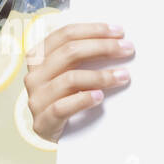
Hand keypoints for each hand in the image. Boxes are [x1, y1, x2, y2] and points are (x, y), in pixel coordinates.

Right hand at [23, 22, 133, 142]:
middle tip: (127, 49)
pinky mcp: (44, 120)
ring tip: (123, 76)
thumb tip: (117, 42)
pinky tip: (100, 96)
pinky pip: (63, 106)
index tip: (118, 32)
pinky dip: (83, 100)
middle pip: (70, 52)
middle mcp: (35, 75)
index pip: (65, 35)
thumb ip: (83, 58)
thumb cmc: (66, 98)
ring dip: (101, 76)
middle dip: (103, 47)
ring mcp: (37, 97)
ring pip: (70, 79)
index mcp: (39, 57)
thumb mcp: (70, 73)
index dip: (93, 30)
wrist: (53, 132)